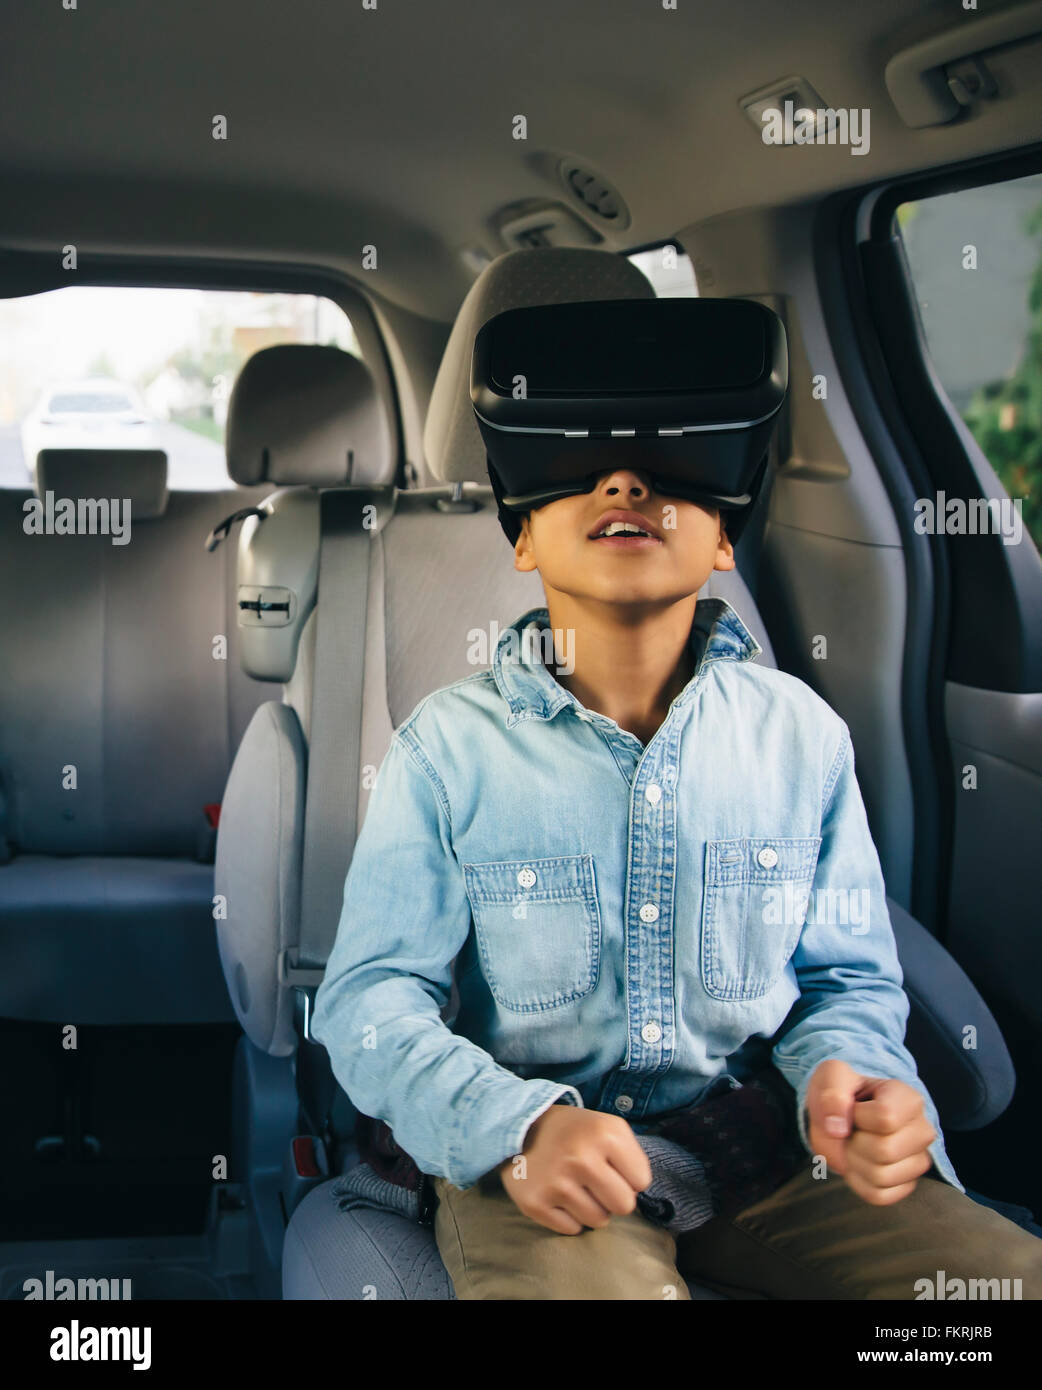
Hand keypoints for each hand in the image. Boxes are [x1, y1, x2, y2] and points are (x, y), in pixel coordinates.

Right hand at [495, 1104, 652, 1234]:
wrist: (519, 1126)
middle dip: (613, 1197)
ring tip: (576, 1186)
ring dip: (591, 1208)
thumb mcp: (607, 1125)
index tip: (612, 1166)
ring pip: (599, 1221)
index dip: (629, 1176)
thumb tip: (638, 1194)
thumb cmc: (573, 1131)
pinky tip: (559, 1196)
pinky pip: (572, 1229)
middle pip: (624, 1206)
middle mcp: (581, 1158)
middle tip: (596, 1182)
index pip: (642, 1181)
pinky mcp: (536, 1204)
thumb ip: (630, 1155)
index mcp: (605, 1133)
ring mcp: (557, 1183)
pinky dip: (569, 1217)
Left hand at [805, 1059, 935, 1205]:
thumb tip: (837, 1129)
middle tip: (851, 1130)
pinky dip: (858, 1182)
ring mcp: (919, 1160)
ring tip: (855, 1145)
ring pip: (881, 1176)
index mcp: (909, 1099)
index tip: (854, 1108)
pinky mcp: (908, 1184)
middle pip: (885, 1151)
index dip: (858, 1116)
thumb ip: (833, 1091)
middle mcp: (923, 1130)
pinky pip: (878, 1195)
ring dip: (854, 1162)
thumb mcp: (831, 1075)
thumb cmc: (840, 1093)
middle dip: (854, 1142)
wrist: (840, 1116)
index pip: (886, 1118)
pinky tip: (858, 1163)